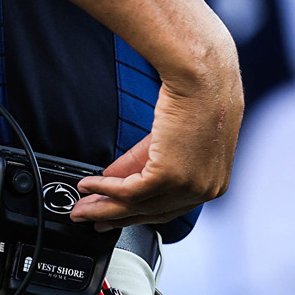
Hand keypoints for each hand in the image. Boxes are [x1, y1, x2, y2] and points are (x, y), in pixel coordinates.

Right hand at [70, 59, 242, 229]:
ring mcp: (188, 186)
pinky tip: (89, 184)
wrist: (203, 76)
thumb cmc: (197, 95)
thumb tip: (114, 176)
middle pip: (151, 213)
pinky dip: (104, 188)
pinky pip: (128, 191)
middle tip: (90, 219)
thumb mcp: (170, 137)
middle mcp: (204, 190)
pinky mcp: (169, 177)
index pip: (170, 207)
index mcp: (213, 182)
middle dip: (114, 216)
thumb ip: (144, 160)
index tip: (114, 215)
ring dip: (102, 207)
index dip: (137, 213)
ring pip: (136, 206)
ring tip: (81, 206)